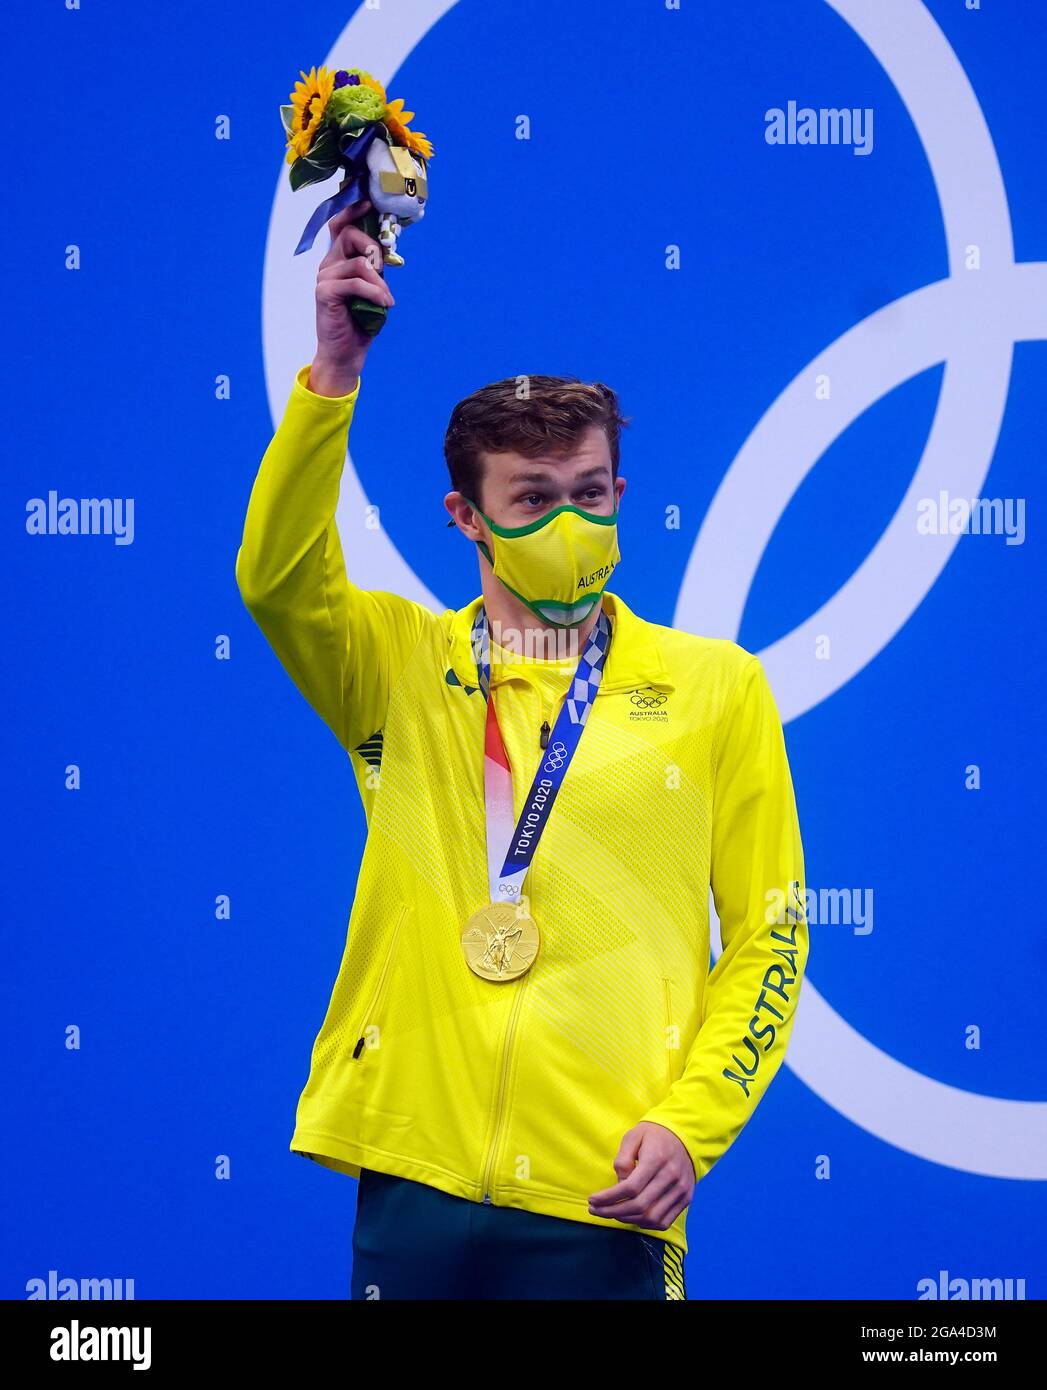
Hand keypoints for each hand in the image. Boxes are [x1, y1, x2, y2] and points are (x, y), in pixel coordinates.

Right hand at [309, 198, 394, 395]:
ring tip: (386, 300)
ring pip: (359, 262)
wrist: (345, 353)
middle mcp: (328, 264)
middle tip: (384, 269)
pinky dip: (375, 293)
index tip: (370, 202)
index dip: (353, 209)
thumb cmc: (359, 323)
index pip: (340, 224)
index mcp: (337, 260)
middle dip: (373, 247)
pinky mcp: (325, 292)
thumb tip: (386, 252)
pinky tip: (384, 304)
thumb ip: (373, 269)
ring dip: (379, 281)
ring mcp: (324, 277)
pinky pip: (356, 283)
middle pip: (350, 234)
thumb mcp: (371, 291)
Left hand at [588, 1122, 695, 1230]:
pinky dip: (644, 1224)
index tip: (592, 1200)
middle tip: (595, 1210)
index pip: (631, 1187)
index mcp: (657, 1158)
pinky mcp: (686, 1199)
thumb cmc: (652, 1135)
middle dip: (612, 1212)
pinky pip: (663, 1222)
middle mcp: (672, 1176)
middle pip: (639, 1206)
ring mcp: (681, 1190)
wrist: (683, 1135)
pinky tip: (630, 1217)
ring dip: (627, 1220)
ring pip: (650, 1218)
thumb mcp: (633, 1136)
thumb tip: (619, 1186)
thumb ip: (622, 1160)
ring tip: (611, 1213)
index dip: (609, 1198)